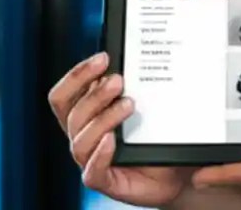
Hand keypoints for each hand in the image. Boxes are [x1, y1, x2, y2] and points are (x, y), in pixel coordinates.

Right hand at [48, 52, 194, 206]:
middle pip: (72, 113)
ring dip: (103, 118)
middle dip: (94, 93)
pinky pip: (92, 171)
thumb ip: (134, 86)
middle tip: (118, 80)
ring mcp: (92, 160)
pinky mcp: (105, 181)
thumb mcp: (146, 106)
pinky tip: (113, 140)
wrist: (177, 170)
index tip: (103, 58)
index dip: (77, 75)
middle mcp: (84, 137)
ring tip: (128, 105)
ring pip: (81, 140)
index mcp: (86, 117)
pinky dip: (100, 154)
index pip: (64, 95)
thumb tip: (134, 60)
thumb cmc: (157, 136)